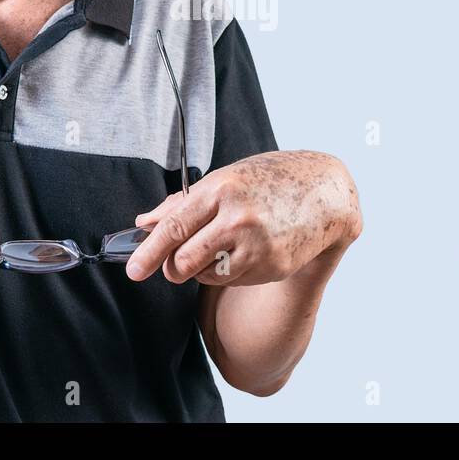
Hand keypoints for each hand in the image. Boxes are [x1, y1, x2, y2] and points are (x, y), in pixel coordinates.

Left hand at [126, 151, 361, 285]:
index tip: (133, 270)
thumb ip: (182, 203)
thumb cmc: (270, 179)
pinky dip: (231, 270)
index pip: (174, 227)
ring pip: (206, 276)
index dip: (148, 252)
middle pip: (184, 262)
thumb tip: (144, 223)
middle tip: (173, 264)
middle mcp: (238, 219)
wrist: (325, 192)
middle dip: (172, 268)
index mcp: (222, 189)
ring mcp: (257, 246)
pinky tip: (248, 248)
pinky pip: (233, 280)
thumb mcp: (225, 179)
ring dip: (203, 267)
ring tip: (224, 243)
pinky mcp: (272, 267)